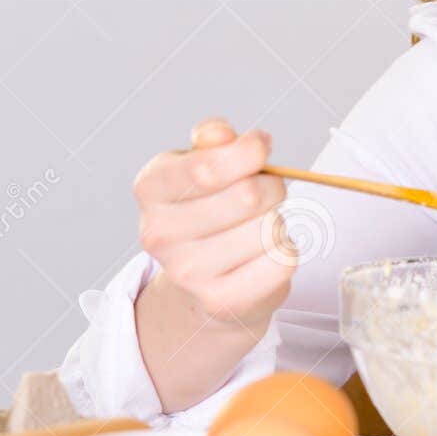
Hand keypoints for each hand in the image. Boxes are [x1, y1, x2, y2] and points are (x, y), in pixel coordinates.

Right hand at [131, 118, 292, 329]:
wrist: (202, 280)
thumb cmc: (209, 210)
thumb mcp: (201, 163)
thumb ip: (212, 139)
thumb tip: (221, 133)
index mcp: (151, 188)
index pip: (207, 167)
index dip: (249, 151)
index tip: (261, 148)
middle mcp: (159, 234)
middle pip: (248, 196)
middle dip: (272, 186)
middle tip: (268, 193)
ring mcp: (188, 273)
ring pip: (270, 228)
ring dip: (278, 221)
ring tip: (257, 227)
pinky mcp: (221, 302)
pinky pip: (282, 261)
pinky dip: (285, 251)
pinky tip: (263, 254)